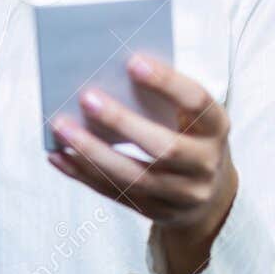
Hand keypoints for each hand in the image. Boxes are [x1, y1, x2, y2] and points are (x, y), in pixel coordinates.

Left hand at [47, 52, 238, 273]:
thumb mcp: (191, 116)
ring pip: (134, 178)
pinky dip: (83, 174)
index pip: (196, 101)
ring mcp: (183, 195)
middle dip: (122, 122)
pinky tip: (58, 155)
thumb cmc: (190, 137)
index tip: (132, 61)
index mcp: (216, 127)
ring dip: (93, 153)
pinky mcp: (158, 212)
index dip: (167, 82)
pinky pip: (115, 194)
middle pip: (164, 148)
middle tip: (86, 97)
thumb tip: (107, 74)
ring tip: (61, 128)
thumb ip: (161, 99)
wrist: (211, 195)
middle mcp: (205, 164)